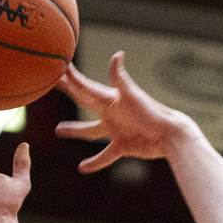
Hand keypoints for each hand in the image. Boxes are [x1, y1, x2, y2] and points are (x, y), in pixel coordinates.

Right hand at [55, 53, 191, 172]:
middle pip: (84, 103)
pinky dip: (95, 162)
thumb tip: (117, 54)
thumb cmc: (151, 112)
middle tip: (53, 86)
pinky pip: (105, 155)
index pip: (86, 87)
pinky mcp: (123, 146)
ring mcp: (115, 130)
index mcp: (110, 99)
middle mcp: (110, 113)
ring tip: (58, 130)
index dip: (72, 78)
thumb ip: (120, 78)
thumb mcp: (131, 95)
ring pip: (90, 131)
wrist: (169, 134)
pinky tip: (82, 168)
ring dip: (75, 130)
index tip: (58, 67)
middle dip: (71, 94)